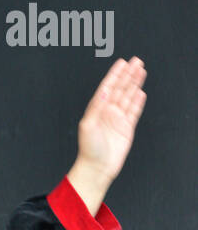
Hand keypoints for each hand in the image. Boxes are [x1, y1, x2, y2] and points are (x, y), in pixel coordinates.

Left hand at [75, 55, 146, 183]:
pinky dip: (137, 102)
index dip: (115, 74)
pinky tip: (141, 92)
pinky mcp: (126, 129)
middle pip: (121, 89)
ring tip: (141, 71)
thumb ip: (97, 106)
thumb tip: (105, 90)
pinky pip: (134, 111)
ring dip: (134, 84)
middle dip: (128, 75)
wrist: (97, 168)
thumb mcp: (88, 125)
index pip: (108, 87)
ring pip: (128, 97)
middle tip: (136, 61)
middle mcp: (108, 112)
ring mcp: (118, 120)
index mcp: (97, 109)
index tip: (122, 63)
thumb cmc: (89, 150)